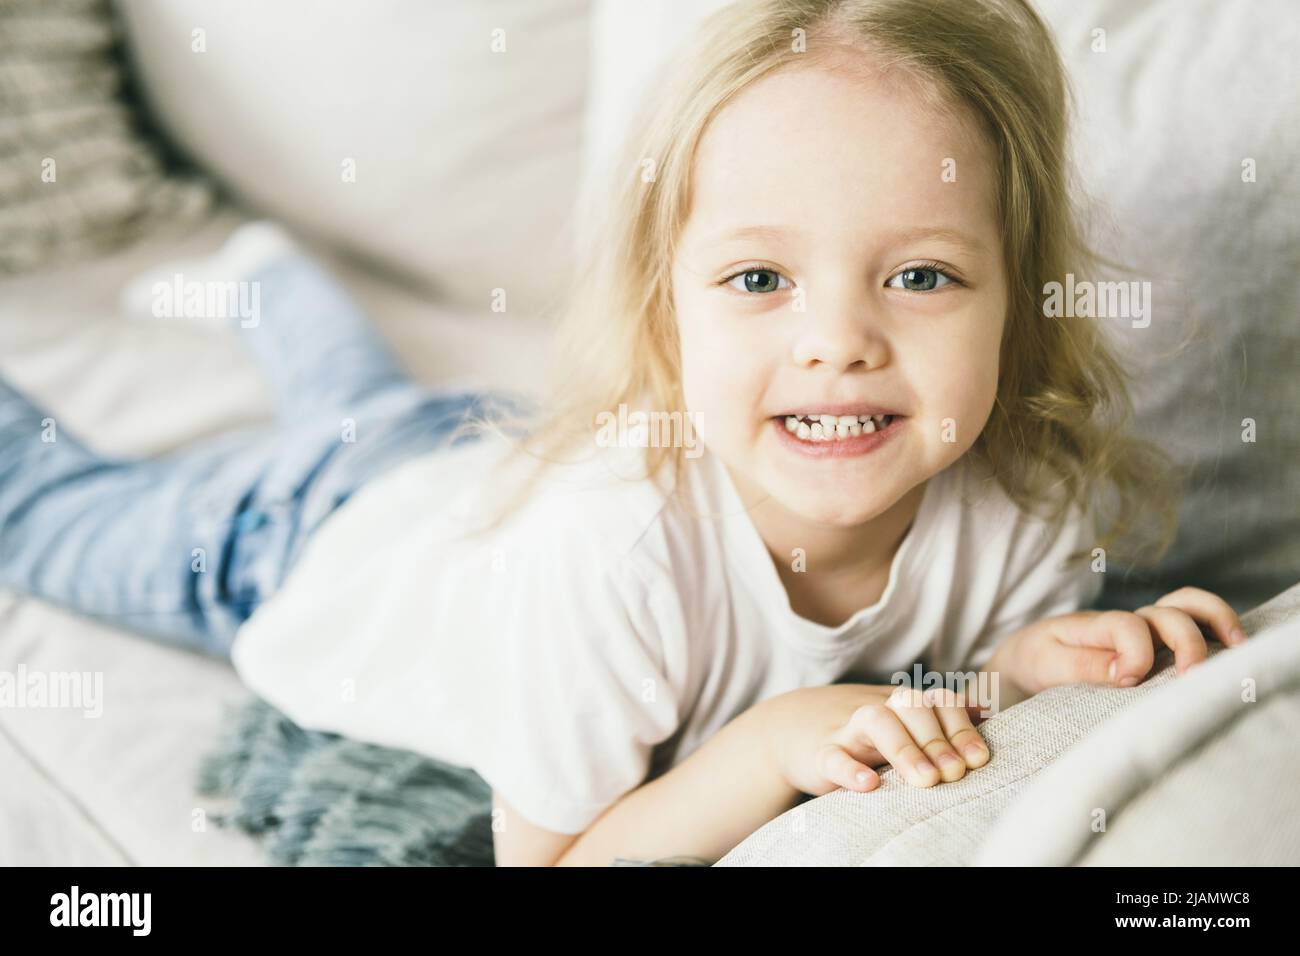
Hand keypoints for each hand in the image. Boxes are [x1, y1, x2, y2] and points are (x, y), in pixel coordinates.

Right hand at [759, 683, 990, 798]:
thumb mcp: (900, 722)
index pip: (938, 701)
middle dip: (938, 739)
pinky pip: (834, 757)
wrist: (791, 729)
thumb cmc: (860, 733)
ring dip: (905, 749)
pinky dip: (851, 770)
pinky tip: (870, 784)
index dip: (960, 727)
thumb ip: (939, 717)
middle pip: (911, 705)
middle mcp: (879, 710)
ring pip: (876, 722)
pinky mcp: (820, 753)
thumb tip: (985, 712)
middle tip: (955, 773)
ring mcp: (848, 729)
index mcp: (902, 704)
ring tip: (927, 780)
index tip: (979, 759)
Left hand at [994, 585, 1246, 697]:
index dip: (1134, 653)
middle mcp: (1127, 623)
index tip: (1127, 681)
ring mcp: (1146, 630)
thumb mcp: (1047, 665)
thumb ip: (1082, 667)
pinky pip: (1193, 625)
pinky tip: (1233, 652)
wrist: (1026, 656)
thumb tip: (1126, 673)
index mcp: (1096, 626)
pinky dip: (1217, 630)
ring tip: (1238, 645)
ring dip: (1216, 620)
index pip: (1127, 626)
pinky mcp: (1157, 645)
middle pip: (1168, 613)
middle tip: (1192, 676)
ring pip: (1187, 608)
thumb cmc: (1037, 661)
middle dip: (1187, 640)